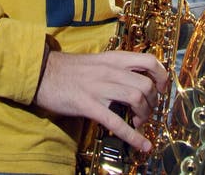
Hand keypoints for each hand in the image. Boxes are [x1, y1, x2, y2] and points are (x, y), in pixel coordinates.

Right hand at [33, 50, 167, 152]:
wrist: (42, 72)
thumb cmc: (68, 69)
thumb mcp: (96, 62)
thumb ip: (114, 68)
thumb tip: (133, 79)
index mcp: (112, 59)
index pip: (148, 60)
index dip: (161, 75)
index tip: (162, 87)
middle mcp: (110, 70)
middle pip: (146, 83)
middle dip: (153, 102)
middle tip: (146, 110)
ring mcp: (100, 87)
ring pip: (136, 98)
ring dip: (144, 115)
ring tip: (139, 122)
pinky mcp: (89, 105)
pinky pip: (116, 122)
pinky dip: (133, 136)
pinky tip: (142, 145)